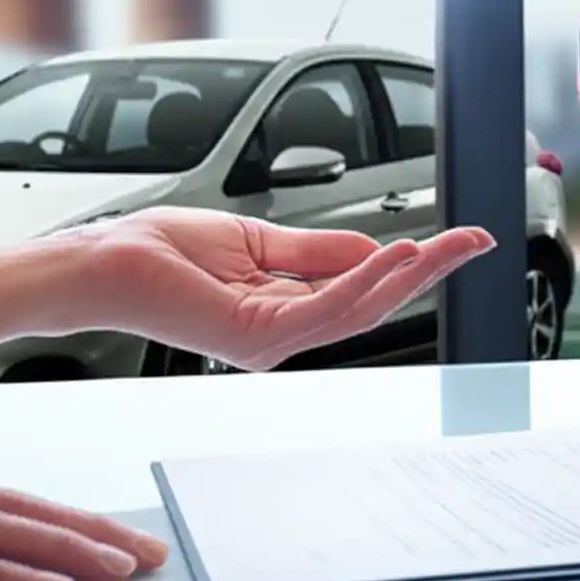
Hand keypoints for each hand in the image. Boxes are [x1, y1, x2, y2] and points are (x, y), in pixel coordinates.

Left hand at [64, 207, 494, 370]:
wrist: (103, 263)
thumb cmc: (159, 253)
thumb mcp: (256, 241)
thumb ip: (315, 250)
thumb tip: (374, 246)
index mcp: (283, 311)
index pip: (361, 289)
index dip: (412, 265)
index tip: (454, 240)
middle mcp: (284, 334)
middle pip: (373, 303)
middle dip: (429, 271)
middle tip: (476, 241)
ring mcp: (272, 340)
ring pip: (360, 307)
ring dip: (411, 273)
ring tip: (449, 243)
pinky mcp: (259, 334)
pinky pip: (328, 306)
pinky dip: (368, 277)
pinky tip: (398, 254)